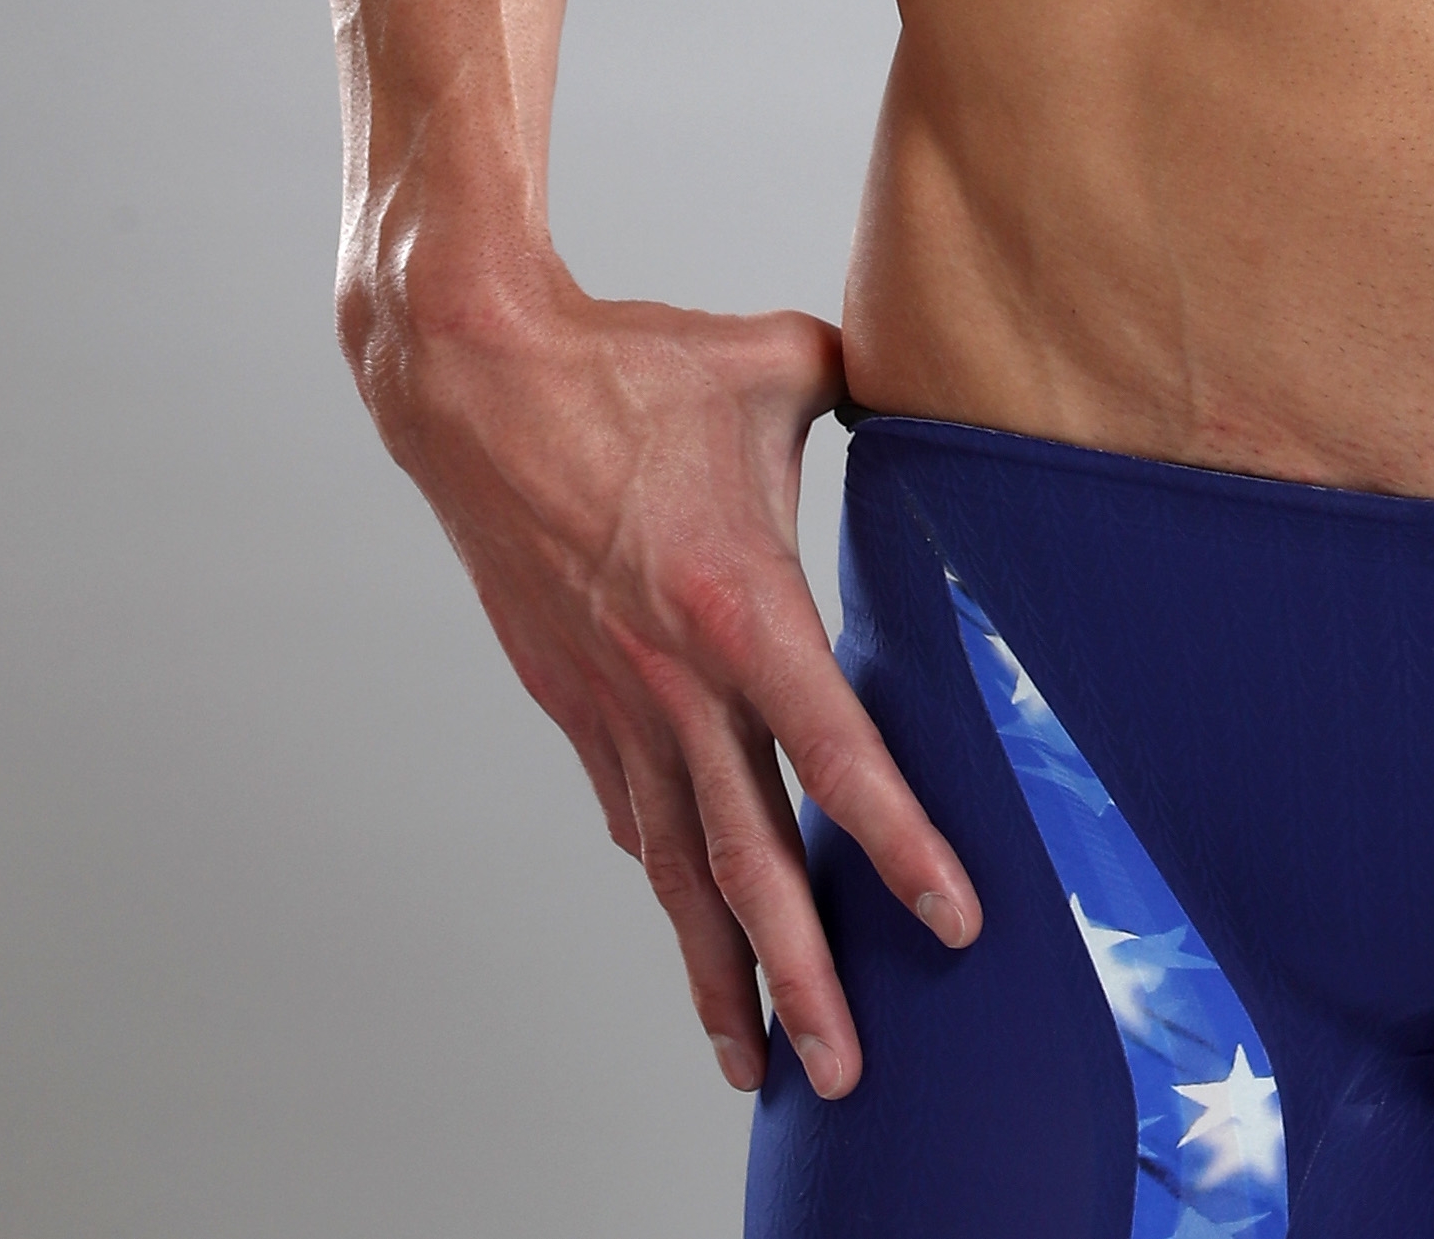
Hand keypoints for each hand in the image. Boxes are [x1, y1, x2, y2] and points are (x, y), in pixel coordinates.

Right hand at [360, 266, 978, 1095]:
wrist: (478, 378)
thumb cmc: (635, 360)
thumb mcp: (780, 362)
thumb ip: (868, 384)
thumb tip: (935, 372)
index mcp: (740, 604)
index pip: (837, 754)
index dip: (900, 846)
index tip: (955, 922)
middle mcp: (674, 678)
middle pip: (749, 859)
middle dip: (803, 978)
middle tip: (846, 1073)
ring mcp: (612, 699)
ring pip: (676, 867)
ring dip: (721, 970)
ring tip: (758, 1062)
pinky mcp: (568, 696)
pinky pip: (630, 810)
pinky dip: (667, 879)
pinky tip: (694, 924)